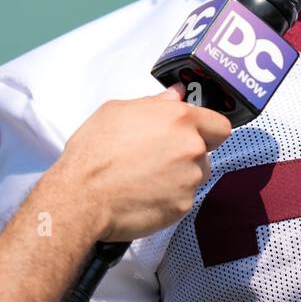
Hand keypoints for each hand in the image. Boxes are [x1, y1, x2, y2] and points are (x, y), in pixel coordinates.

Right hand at [49, 83, 231, 241]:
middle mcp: (191, 147)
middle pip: (206, 152)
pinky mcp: (182, 206)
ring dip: (179, 177)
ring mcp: (189, 179)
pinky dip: (168, 198)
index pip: (219, 125)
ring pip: (195, 176)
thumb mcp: (117, 111)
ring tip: (147, 178)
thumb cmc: (94, 152)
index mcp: (179, 119)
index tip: (194, 135)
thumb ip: (155, 102)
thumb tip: (175, 95)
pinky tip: (144, 194)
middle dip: (189, 154)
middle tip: (159, 158)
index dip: (207, 130)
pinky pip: (183, 199)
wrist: (82, 196)